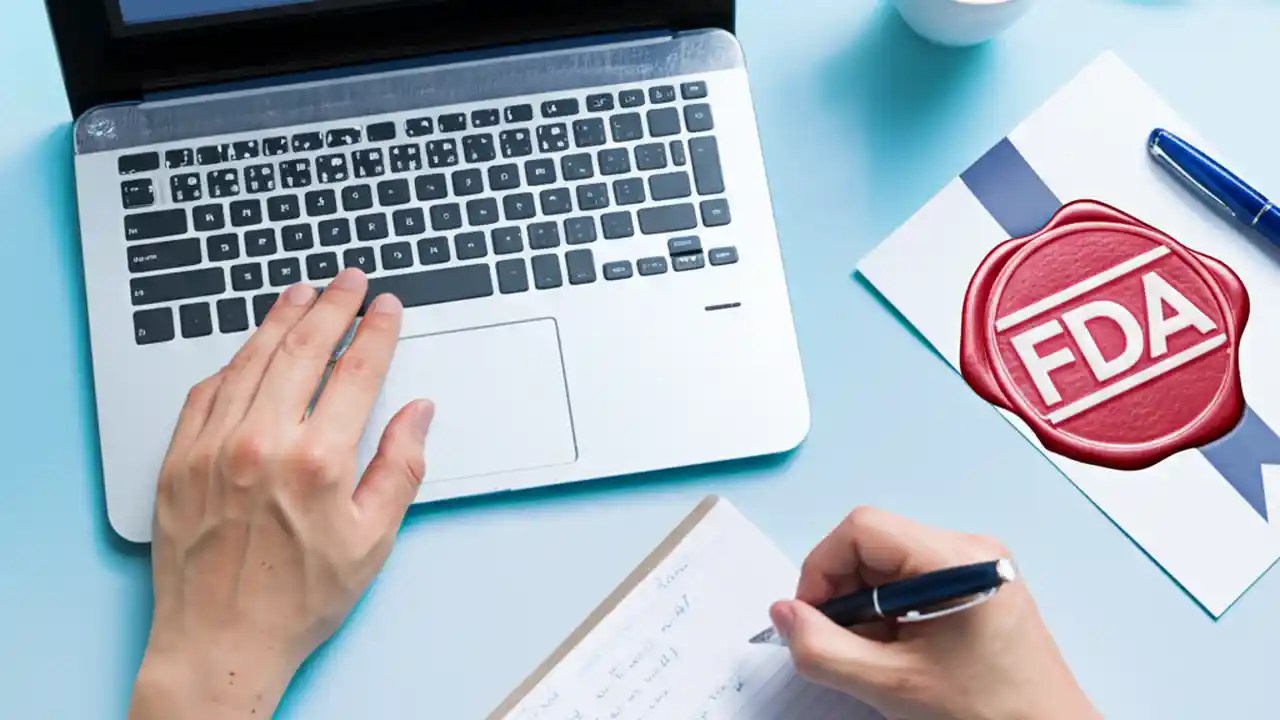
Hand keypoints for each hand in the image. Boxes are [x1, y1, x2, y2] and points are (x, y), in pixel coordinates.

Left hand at [129, 270, 432, 719]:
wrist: (219, 642)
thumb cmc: (297, 601)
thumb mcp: (373, 540)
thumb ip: (401, 467)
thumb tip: (418, 412)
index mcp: (318, 462)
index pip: (355, 371)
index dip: (375, 330)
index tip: (385, 306)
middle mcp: (262, 443)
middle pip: (302, 348)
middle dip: (332, 306)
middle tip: (348, 280)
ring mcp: (213, 447)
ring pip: (251, 359)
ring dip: (280, 319)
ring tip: (302, 293)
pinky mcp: (178, 459)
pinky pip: (206, 391)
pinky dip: (233, 361)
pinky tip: (249, 348)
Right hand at [770, 508, 1096, 719]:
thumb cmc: (988, 714)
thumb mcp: (891, 686)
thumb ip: (823, 649)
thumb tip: (783, 614)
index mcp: (956, 559)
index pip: (862, 529)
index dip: (821, 569)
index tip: (809, 617)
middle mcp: (971, 548)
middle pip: (874, 543)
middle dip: (843, 592)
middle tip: (840, 644)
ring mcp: (978, 564)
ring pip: (889, 563)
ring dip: (866, 606)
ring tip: (876, 655)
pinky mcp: (979, 584)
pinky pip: (913, 579)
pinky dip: (891, 612)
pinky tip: (900, 652)